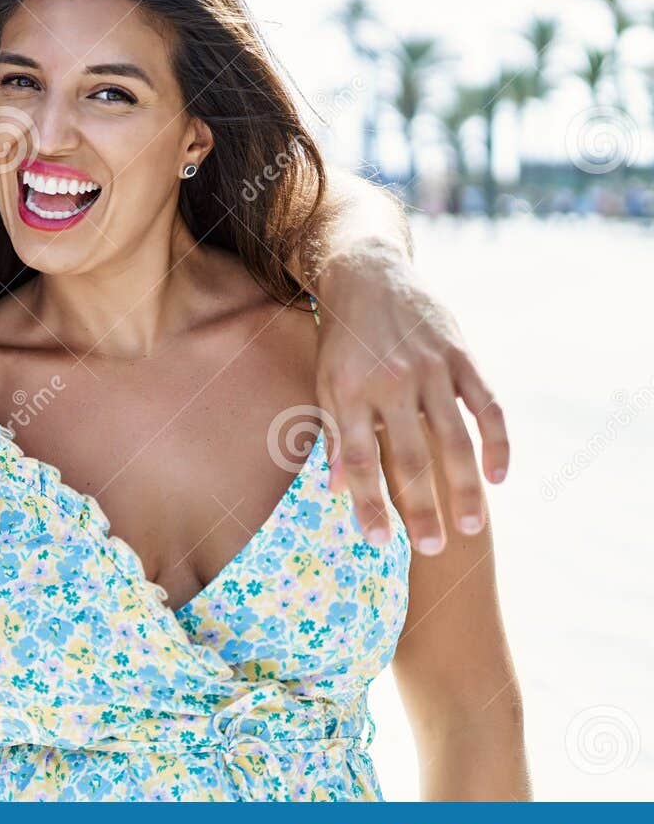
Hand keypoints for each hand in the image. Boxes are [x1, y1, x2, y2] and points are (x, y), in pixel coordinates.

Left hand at [313, 246, 508, 553]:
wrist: (367, 274)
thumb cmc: (342, 341)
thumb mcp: (324, 383)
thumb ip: (331, 436)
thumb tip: (336, 491)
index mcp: (347, 393)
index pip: (357, 460)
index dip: (367, 503)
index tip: (376, 542)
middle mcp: (389, 383)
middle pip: (407, 457)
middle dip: (420, 507)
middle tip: (431, 549)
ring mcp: (429, 369)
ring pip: (453, 439)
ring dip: (463, 487)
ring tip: (469, 528)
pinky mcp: (461, 356)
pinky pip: (486, 406)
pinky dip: (497, 442)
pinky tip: (499, 477)